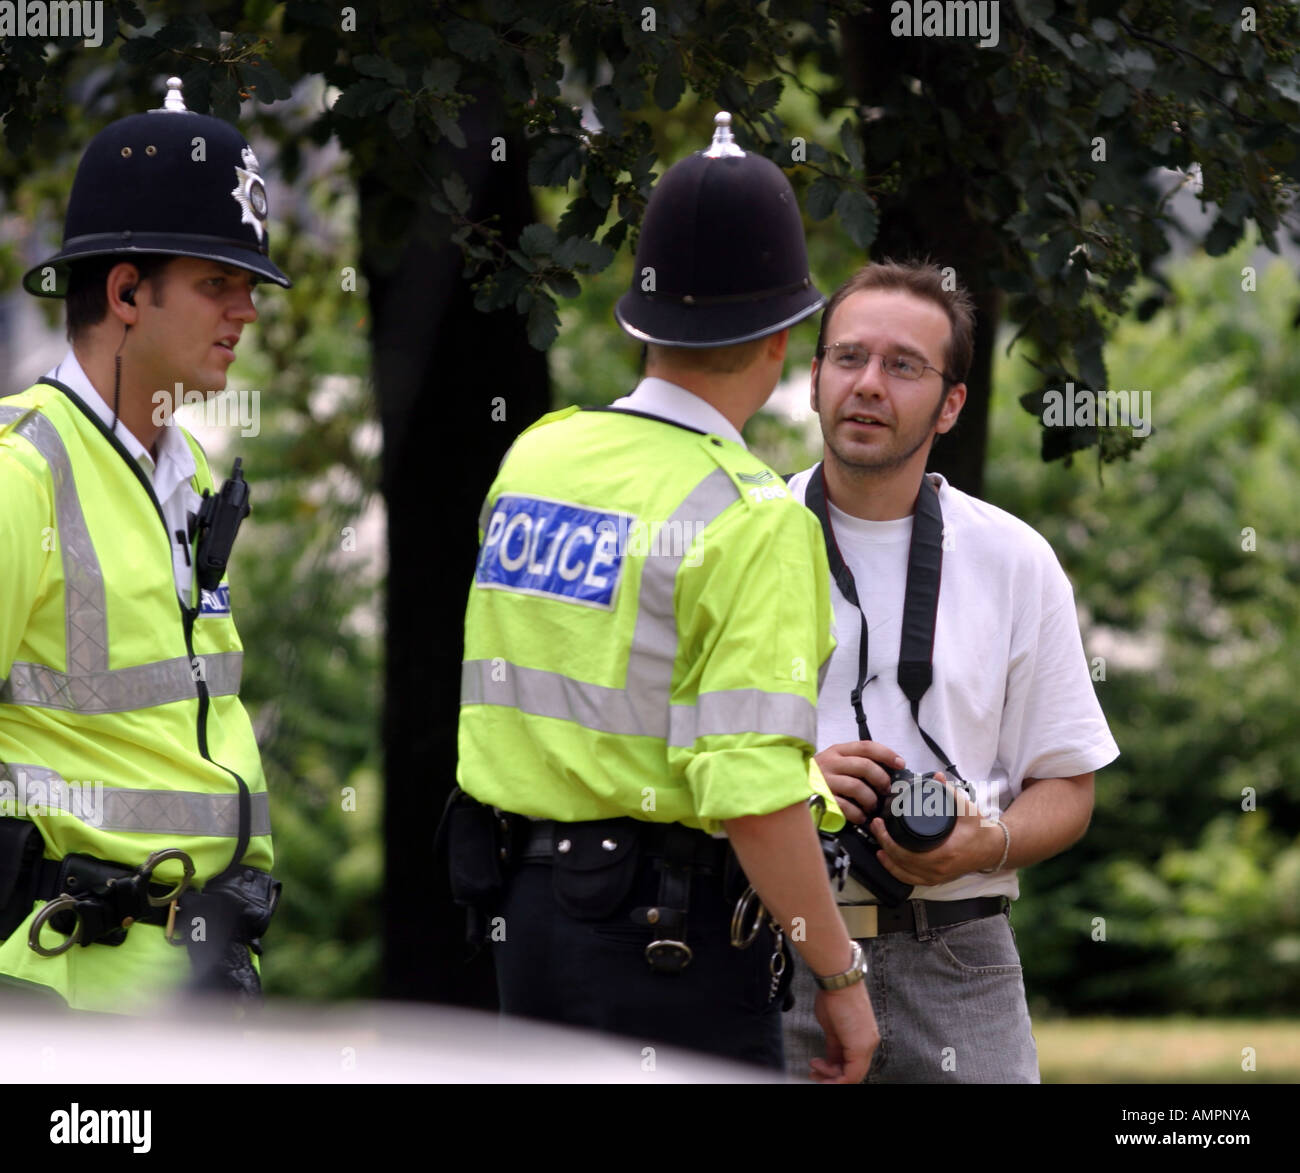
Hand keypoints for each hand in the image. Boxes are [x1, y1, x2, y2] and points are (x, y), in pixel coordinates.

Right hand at [810, 982, 877, 1083]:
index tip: (816, 1065)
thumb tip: (829, 1058)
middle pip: (853, 1073)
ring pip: (852, 1076)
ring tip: (814, 1067)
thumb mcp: (831, 1027)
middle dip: (831, 1077)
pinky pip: (851, 1074)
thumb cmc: (833, 996)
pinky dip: (835, 1078)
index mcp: (864, 1038)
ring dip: (830, 1077)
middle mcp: (869, 1043)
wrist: (838, 981)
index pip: (852, 1064)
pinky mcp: (861, 1046)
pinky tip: (819, 1069)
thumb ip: (834, 1045)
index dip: (833, 1071)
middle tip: (814, 1074)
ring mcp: (867, 1045)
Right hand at [814, 740, 904, 824]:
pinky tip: (860, 815)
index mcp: (837, 751)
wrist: (791, 786)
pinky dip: (858, 813)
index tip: (900, 763)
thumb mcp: (836, 761)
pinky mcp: (822, 799)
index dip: (887, 754)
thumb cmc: (820, 775)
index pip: (866, 747)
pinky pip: (847, 807)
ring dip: (871, 799)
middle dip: (881, 779)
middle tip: (886, 790)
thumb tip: (888, 770)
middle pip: (865, 766)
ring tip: (872, 805)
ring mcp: (825, 781)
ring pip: (857, 787)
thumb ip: (856, 762)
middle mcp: (831, 763)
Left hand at [869, 775, 1002, 886]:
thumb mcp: (967, 810)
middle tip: (875, 827)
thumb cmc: (980, 830)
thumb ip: (950, 793)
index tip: (879, 824)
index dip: (888, 839)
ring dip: (887, 861)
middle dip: (883, 845)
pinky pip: (912, 880)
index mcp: (944, 853)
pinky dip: (898, 872)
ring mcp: (938, 877)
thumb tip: (936, 777)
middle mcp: (939, 869)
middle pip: (900, 863)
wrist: (993, 848)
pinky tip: (889, 861)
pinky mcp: (938, 879)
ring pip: (904, 875)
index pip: (906, 853)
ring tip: (877, 844)